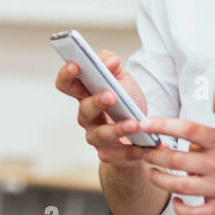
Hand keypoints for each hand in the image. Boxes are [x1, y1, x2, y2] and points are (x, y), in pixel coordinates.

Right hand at [54, 50, 150, 167]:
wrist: (140, 133)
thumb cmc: (126, 102)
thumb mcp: (122, 79)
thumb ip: (113, 66)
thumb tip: (111, 60)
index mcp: (85, 94)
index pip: (66, 84)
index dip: (67, 75)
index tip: (76, 65)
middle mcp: (86, 116)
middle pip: (84, 109)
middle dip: (97, 102)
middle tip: (111, 95)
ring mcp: (96, 136)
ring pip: (100, 134)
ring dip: (116, 129)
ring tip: (133, 123)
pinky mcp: (109, 154)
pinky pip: (119, 154)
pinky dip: (134, 150)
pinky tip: (148, 145)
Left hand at [136, 116, 214, 214]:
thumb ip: (207, 139)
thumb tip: (178, 140)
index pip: (187, 129)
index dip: (162, 126)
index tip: (144, 124)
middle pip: (176, 159)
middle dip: (153, 155)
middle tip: (145, 152)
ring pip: (178, 186)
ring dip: (158, 179)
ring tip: (152, 173)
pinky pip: (192, 213)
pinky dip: (178, 207)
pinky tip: (175, 200)